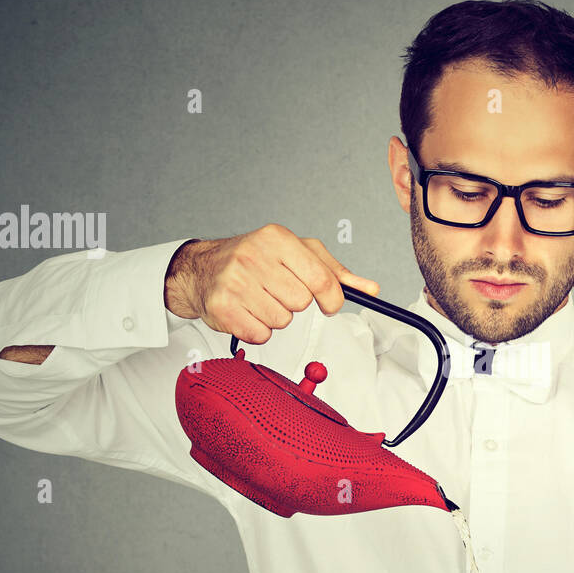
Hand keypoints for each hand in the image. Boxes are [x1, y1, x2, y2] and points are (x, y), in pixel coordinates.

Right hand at [164, 223, 380, 343]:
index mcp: (277, 238)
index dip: (332, 298)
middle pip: (302, 303)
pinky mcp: (223, 307)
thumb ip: (335, 272)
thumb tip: (369, 289)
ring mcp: (235, 282)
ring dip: (277, 317)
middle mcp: (254, 256)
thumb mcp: (298, 253)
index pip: (321, 279)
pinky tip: (248, 311)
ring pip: (282, 321)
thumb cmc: (256, 259)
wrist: (203, 269)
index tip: (329, 303)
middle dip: (296, 304)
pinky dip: (259, 329)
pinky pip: (261, 334)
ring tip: (261, 299)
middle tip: (279, 292)